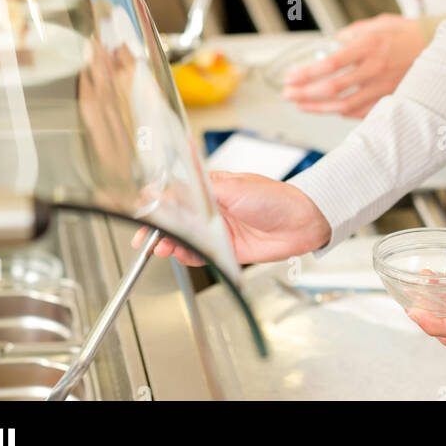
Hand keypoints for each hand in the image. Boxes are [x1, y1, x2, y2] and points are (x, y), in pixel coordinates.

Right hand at [133, 171, 330, 264]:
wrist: (301, 222)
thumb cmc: (273, 197)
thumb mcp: (234, 188)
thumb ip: (201, 192)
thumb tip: (172, 190)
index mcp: (211, 189)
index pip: (176, 196)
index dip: (158, 206)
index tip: (144, 214)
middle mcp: (211, 210)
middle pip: (177, 221)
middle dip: (159, 230)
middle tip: (146, 240)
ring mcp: (217, 230)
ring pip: (186, 239)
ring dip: (172, 245)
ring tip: (164, 249)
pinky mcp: (225, 250)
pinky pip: (201, 255)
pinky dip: (189, 257)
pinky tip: (182, 255)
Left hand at [281, 14, 425, 117]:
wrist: (436, 47)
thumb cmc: (405, 33)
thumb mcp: (376, 23)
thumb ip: (351, 34)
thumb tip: (330, 43)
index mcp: (369, 46)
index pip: (330, 64)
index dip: (306, 74)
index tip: (290, 77)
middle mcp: (375, 69)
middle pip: (333, 88)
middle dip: (305, 93)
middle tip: (288, 94)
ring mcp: (383, 87)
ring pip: (344, 106)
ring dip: (318, 108)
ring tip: (301, 104)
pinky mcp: (391, 99)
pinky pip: (362, 113)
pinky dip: (342, 113)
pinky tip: (329, 109)